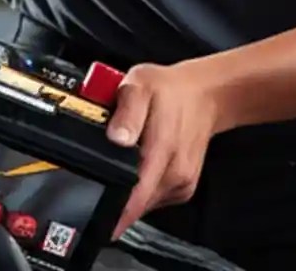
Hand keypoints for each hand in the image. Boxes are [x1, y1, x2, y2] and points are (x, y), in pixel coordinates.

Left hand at [107, 62, 222, 238]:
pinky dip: (141, 187)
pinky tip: (139, 165)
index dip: (110, 209)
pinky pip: (153, 198)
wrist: (204, 95)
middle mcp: (175, 173)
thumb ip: (127, 112)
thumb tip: (116, 138)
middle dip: (112, 193)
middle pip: (135, 205)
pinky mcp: (183, 187)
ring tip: (125, 159)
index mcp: (162, 150)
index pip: (134, 199)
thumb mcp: (140, 85)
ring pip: (143, 204)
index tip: (91, 203)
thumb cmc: (169, 90)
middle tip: (101, 166)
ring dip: (127, 190)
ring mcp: (181, 183)